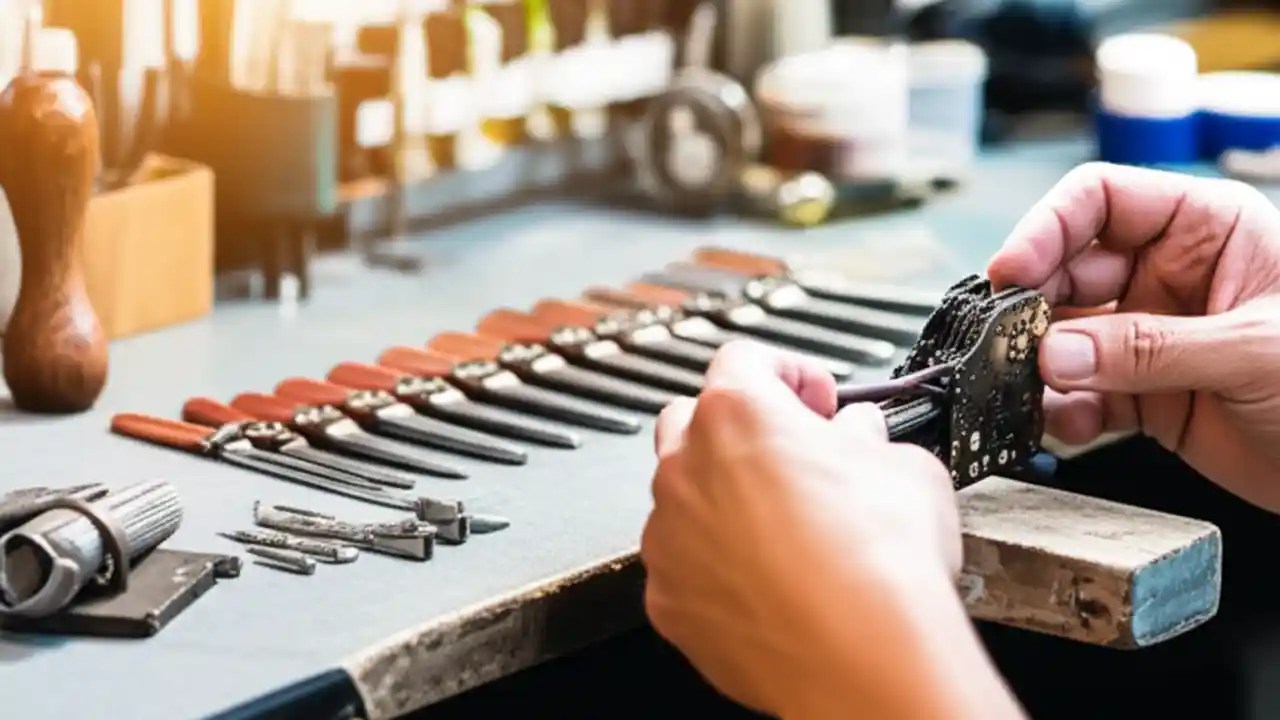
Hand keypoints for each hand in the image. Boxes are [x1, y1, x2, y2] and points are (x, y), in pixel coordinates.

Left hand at [641, 341, 1018, 718]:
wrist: (864, 659)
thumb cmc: (883, 562)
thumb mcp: (906, 467)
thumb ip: (867, 437)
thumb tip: (857, 436)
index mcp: (737, 414)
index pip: (743, 360)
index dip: (788, 373)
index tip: (814, 399)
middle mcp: (685, 468)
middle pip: (694, 421)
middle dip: (740, 430)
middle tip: (793, 455)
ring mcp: (667, 536)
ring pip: (682, 496)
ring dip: (723, 499)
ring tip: (785, 529)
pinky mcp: (666, 598)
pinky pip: (683, 565)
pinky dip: (715, 565)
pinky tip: (767, 582)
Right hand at [988, 162, 1279, 509]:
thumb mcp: (1253, 352)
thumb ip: (1148, 350)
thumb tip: (1056, 352)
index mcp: (1205, 230)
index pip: (1100, 200)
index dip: (1047, 228)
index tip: (1012, 270)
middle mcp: (1169, 276)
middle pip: (1068, 271)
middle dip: (1036, 308)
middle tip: (1010, 343)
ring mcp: (1152, 336)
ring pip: (1064, 338)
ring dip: (1041, 367)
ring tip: (1030, 392)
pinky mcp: (1145, 395)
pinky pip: (1081, 395)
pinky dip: (1063, 412)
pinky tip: (1068, 424)